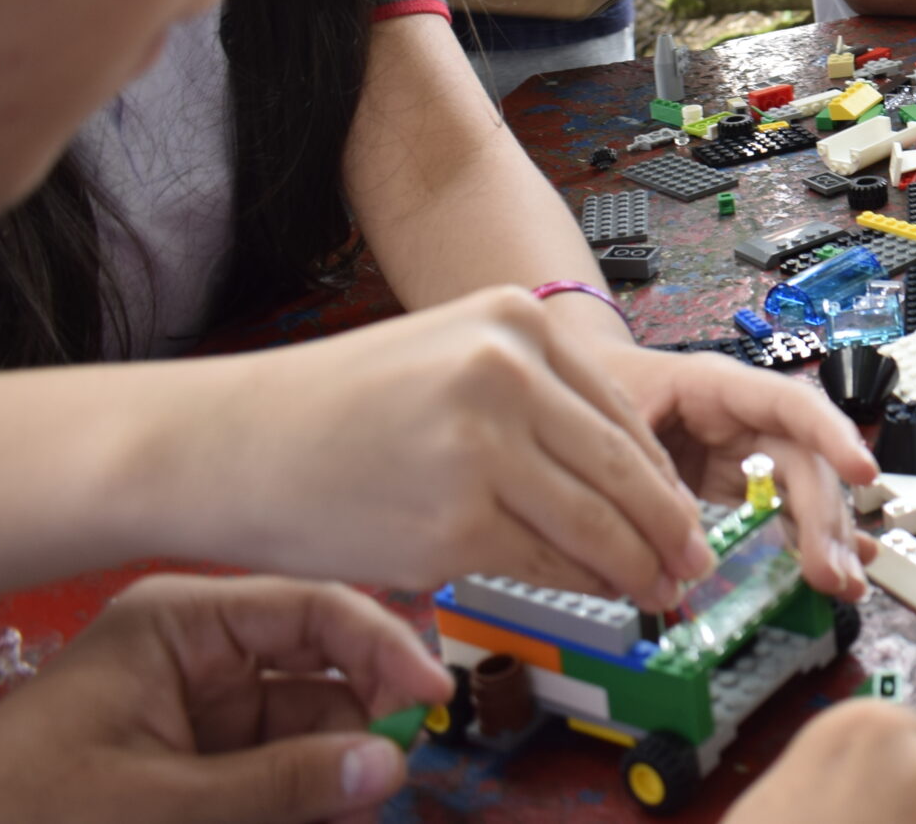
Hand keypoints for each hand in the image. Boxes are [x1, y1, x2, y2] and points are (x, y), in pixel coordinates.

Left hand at [0, 575, 443, 823]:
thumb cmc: (27, 811)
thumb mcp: (160, 802)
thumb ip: (281, 785)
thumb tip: (390, 767)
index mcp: (182, 622)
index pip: (313, 610)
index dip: (384, 650)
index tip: (434, 702)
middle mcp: (198, 651)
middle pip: (319, 669)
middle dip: (364, 724)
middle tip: (397, 778)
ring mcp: (196, 706)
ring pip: (305, 725)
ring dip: (338, 770)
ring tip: (358, 816)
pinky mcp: (191, 760)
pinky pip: (273, 766)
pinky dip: (305, 795)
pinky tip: (329, 816)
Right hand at [172, 289, 709, 610]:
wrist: (222, 445)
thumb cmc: (329, 411)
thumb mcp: (447, 358)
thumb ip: (535, 399)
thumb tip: (628, 472)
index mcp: (513, 319)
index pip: (622, 409)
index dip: (661, 472)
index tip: (683, 508)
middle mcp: (508, 370)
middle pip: (625, 465)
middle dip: (668, 525)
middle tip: (693, 561)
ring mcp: (484, 446)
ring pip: (597, 520)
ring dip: (637, 564)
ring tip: (656, 589)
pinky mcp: (456, 522)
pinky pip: (547, 563)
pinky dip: (582, 586)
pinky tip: (594, 596)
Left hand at [595, 339, 881, 598]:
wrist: (581, 387)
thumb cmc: (606, 386)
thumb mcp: (617, 418)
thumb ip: (650, 472)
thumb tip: (684, 539)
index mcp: (722, 388)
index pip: (790, 403)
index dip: (831, 434)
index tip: (862, 472)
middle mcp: (748, 422)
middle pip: (804, 464)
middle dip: (825, 518)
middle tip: (830, 573)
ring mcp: (748, 457)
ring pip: (804, 495)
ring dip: (826, 540)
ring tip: (840, 585)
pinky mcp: (739, 490)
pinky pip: (782, 517)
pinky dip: (808, 546)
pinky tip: (838, 572)